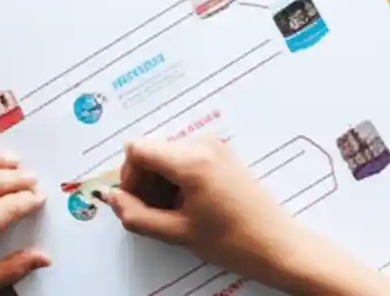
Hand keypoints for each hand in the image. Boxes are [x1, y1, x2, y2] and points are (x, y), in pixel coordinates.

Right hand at [102, 136, 389, 295]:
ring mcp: (214, 146)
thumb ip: (136, 215)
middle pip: (151, 150)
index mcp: (190, 160)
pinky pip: (185, 156)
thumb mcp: (177, 232)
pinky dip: (176, 178)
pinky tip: (186, 204)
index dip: (128, 176)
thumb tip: (111, 199)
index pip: (137, 149)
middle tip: (151, 212)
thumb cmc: (233, 241)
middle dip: (144, 180)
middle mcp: (201, 144)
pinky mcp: (221, 153)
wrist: (277, 245)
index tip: (133, 201)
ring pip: (166, 154)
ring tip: (172, 212)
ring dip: (160, 180)